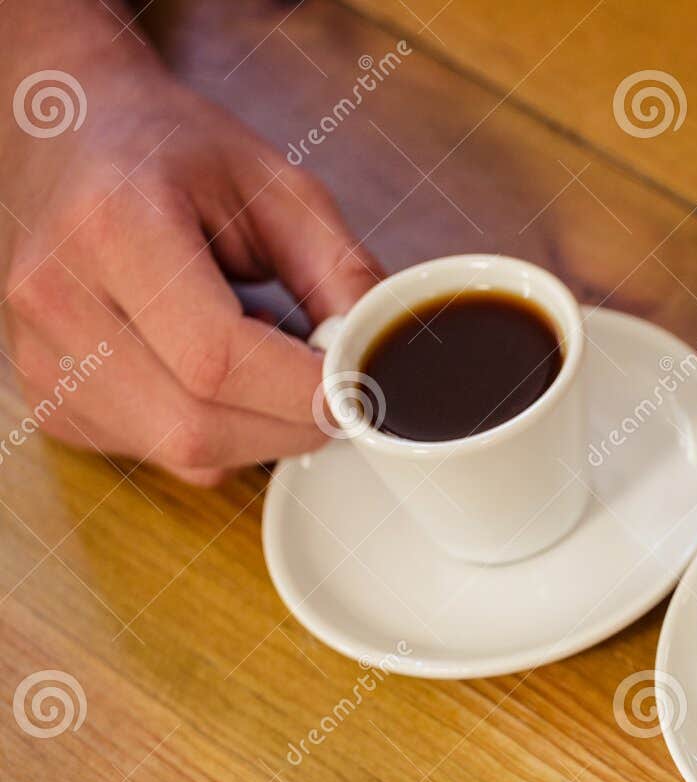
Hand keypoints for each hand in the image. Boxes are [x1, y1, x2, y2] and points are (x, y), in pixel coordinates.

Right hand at [0, 24, 381, 484]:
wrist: (68, 135)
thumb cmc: (174, 152)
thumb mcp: (277, 184)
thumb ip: (341, 272)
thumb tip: (383, 359)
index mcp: (111, 226)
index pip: (218, 359)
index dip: (305, 391)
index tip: (361, 384)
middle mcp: (54, 296)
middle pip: (198, 422)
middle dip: (292, 421)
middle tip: (332, 381)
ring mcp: (37, 356)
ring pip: (181, 451)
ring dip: (257, 430)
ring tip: (265, 356)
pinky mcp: (48, 399)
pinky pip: (157, 454)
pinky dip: (214, 431)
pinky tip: (216, 373)